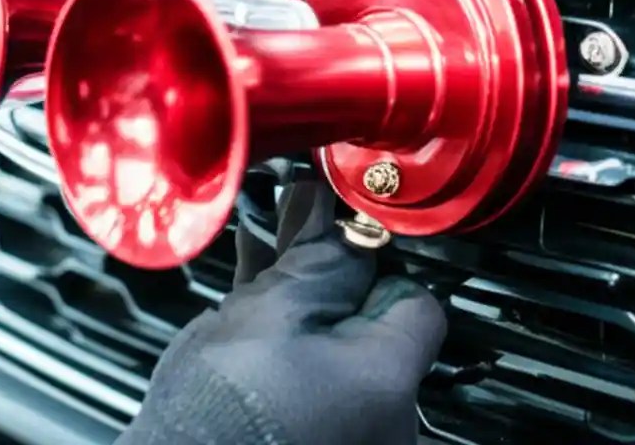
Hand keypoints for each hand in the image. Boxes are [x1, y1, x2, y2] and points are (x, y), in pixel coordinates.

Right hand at [118, 181, 446, 444]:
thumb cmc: (222, 411)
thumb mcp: (273, 312)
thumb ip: (316, 255)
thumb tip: (333, 210)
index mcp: (389, 383)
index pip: (412, 299)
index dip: (372, 255)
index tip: (334, 226)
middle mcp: (381, 416)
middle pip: (367, 319)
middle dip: (328, 269)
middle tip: (293, 220)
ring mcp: (343, 427)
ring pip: (331, 341)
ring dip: (301, 292)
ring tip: (264, 239)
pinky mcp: (303, 429)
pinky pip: (307, 368)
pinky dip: (285, 330)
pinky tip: (253, 285)